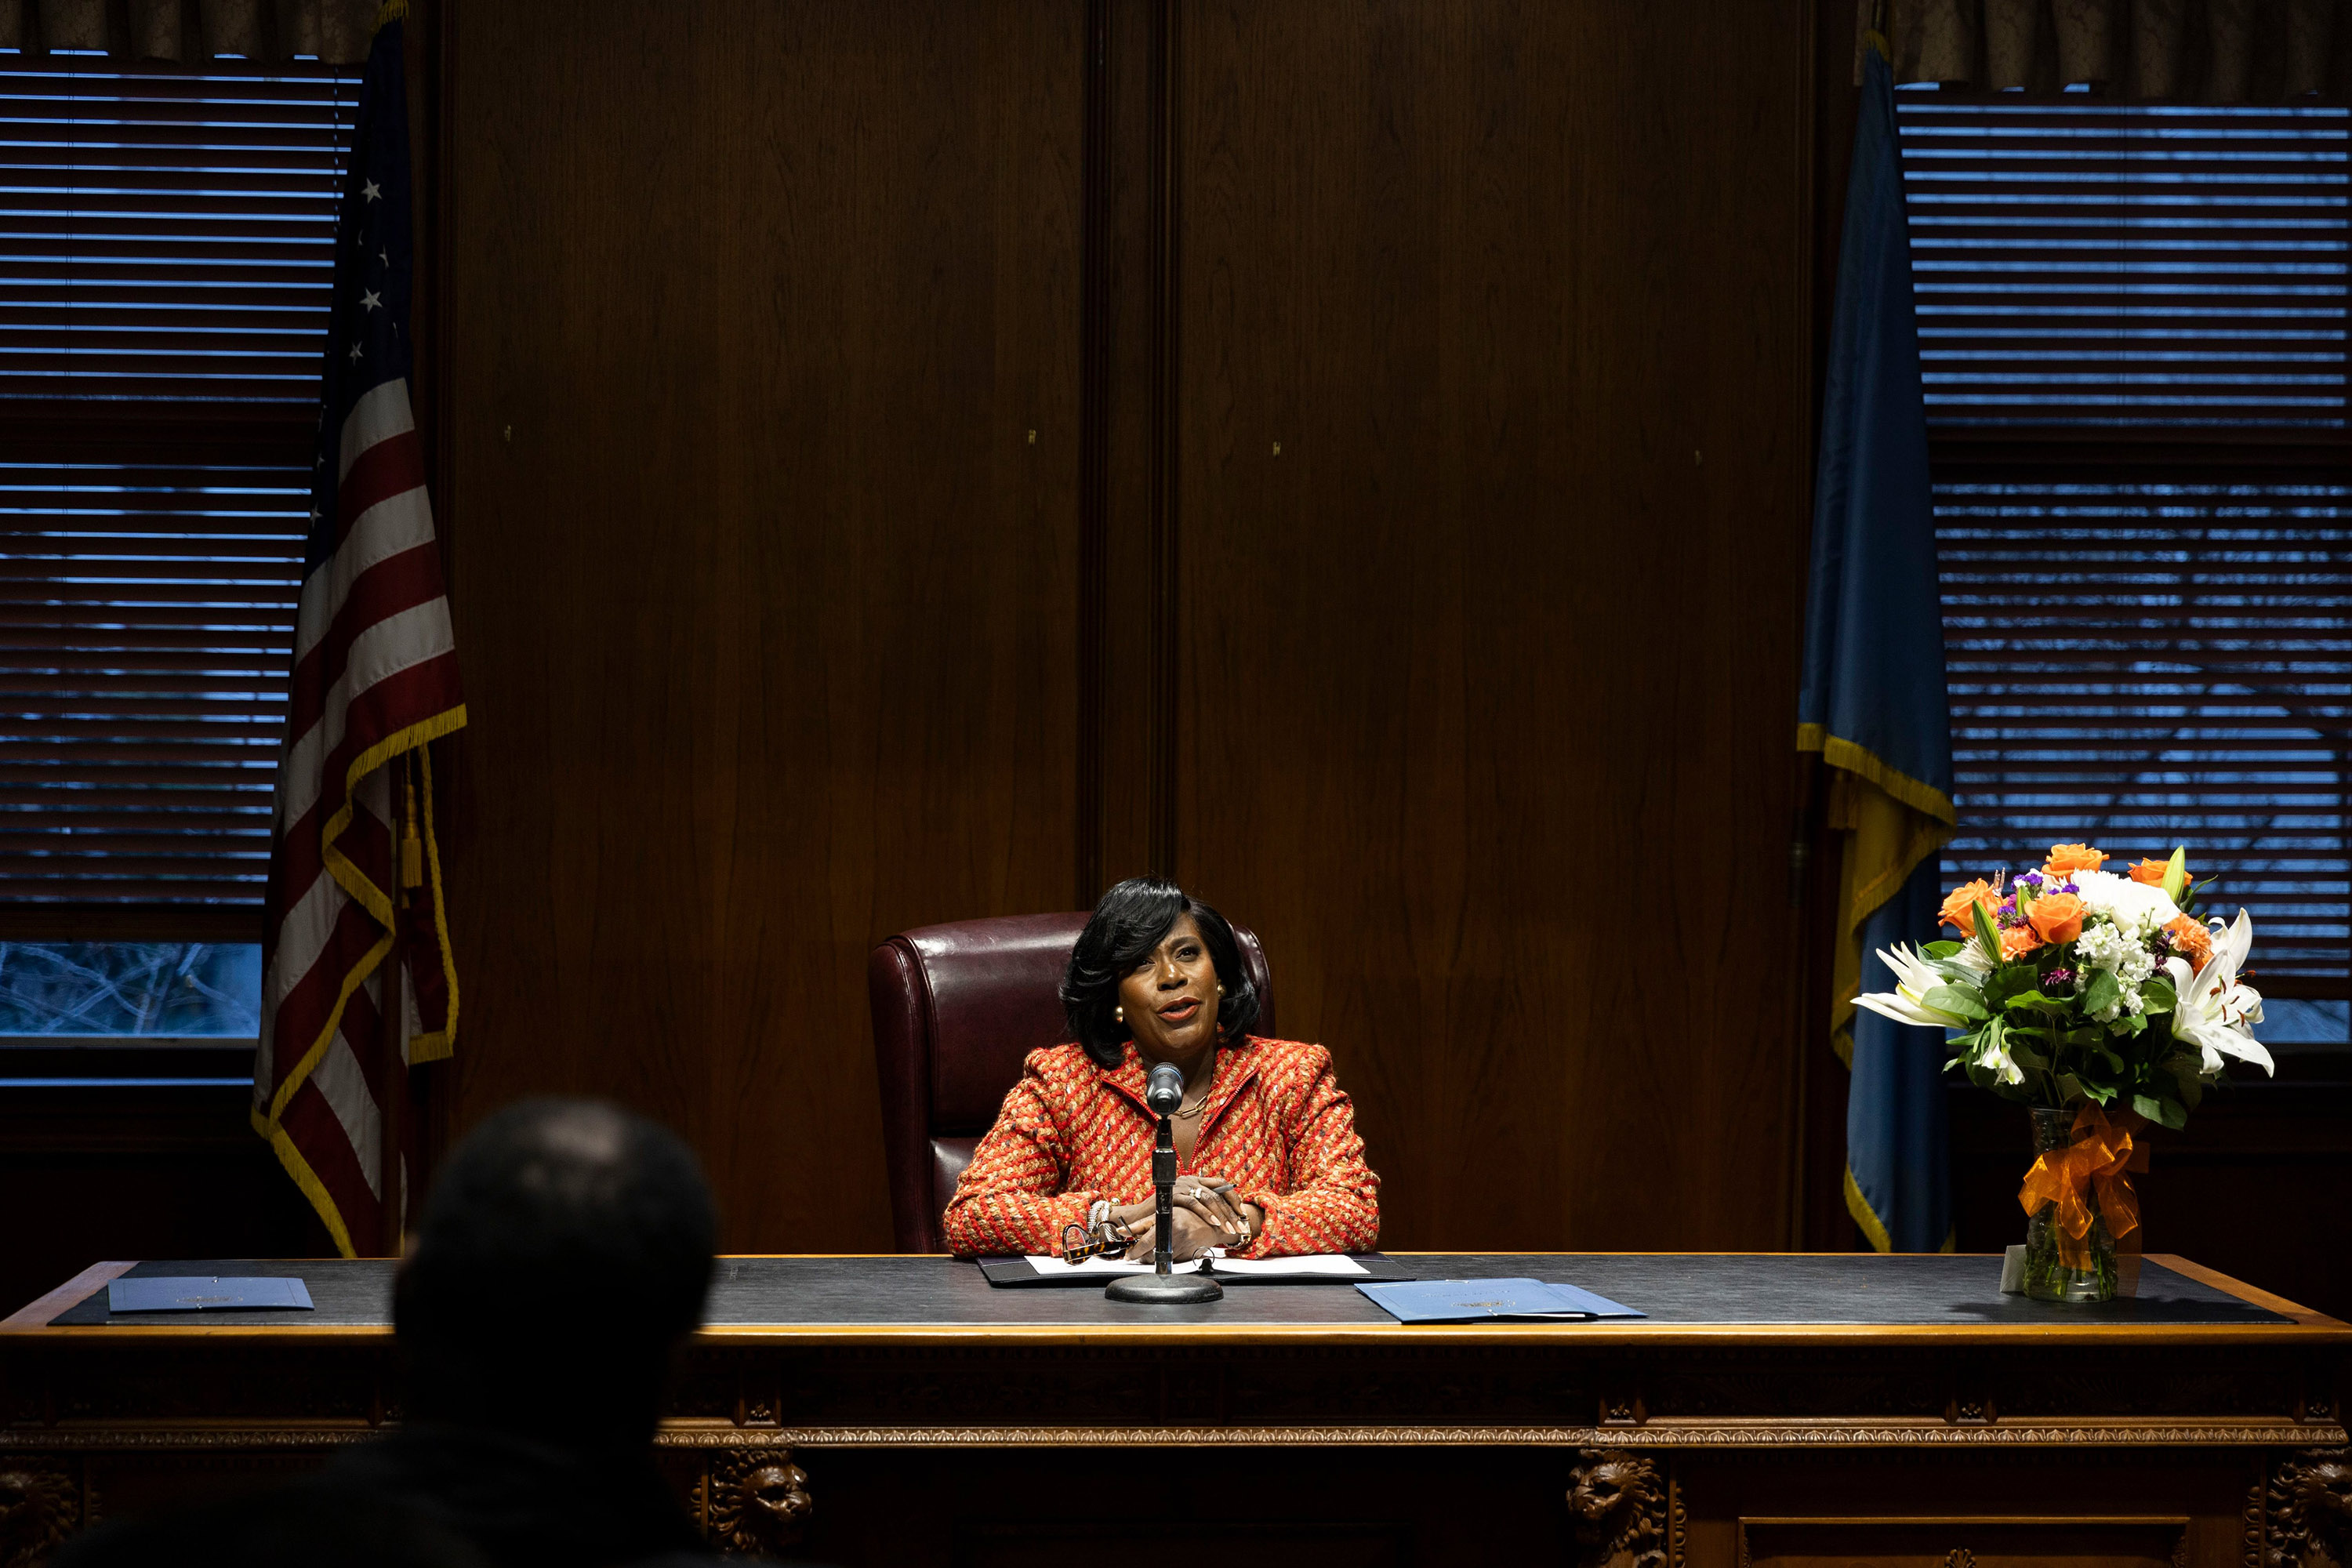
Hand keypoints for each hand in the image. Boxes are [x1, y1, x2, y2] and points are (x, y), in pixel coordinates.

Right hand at [1113, 1178, 1255, 1257]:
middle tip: (1241, 1228)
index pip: (1221, 1185)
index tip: (1242, 1214)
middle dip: (1232, 1213)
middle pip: (1218, 1194)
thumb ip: (1200, 1207)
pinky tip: (1214, 1224)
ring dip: (1222, 1216)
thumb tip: (1222, 1217)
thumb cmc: (1163, 1215)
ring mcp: (1181, 1186)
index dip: (1233, 1199)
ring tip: (1230, 1230)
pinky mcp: (1173, 1194)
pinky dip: (1206, 1214)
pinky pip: (1194, 1203)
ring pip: (1209, 1199)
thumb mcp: (1185, 1209)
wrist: (1139, 1218)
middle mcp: (1189, 1180)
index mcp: (1194, 1181)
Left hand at [1120, 1204, 1227, 1261]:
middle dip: (1143, 1256)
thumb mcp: (1164, 1214)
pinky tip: (1170, 1251)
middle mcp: (1177, 1234)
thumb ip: (1143, 1223)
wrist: (1213, 1222)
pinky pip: (1173, 1263)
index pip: (1146, 1242)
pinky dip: (1168, 1260)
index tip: (1129, 1255)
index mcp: (1168, 1222)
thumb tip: (1122, 1230)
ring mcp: (1184, 1246)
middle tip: (1140, 1253)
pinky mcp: (1190, 1256)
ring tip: (1155, 1250)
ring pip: (1161, 1261)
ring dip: (1154, 1258)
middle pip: (1152, 1255)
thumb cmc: (1188, 1215)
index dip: (1135, 1251)